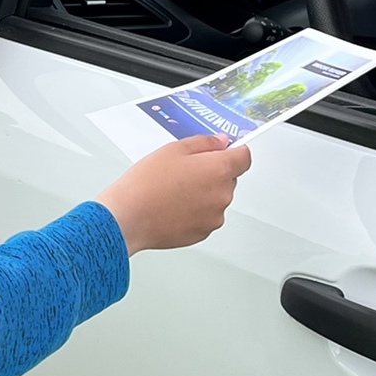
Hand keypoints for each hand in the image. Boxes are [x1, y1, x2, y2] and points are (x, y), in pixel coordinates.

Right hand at [98, 134, 250, 254]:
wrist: (130, 217)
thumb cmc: (148, 183)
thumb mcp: (175, 149)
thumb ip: (205, 143)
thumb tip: (221, 142)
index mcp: (219, 170)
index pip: (244, 157)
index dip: (235, 152)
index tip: (225, 150)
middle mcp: (223, 195)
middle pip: (229, 178)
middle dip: (213, 172)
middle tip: (185, 170)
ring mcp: (214, 217)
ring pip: (217, 198)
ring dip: (204, 193)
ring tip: (175, 190)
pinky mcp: (203, 233)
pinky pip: (206, 216)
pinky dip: (195, 211)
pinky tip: (174, 205)